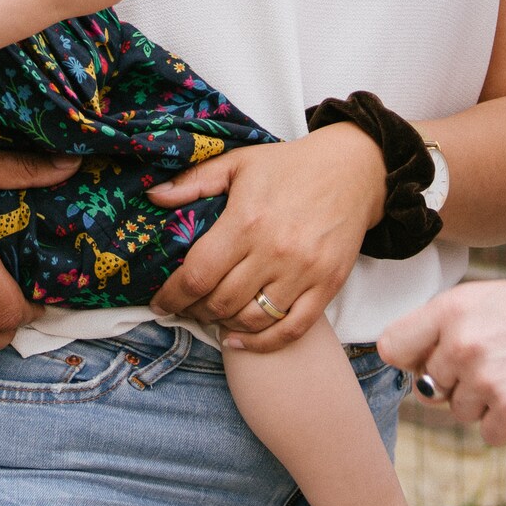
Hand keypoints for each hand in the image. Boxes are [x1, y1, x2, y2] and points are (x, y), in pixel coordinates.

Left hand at [146, 126, 386, 351]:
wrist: (353, 169)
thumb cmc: (290, 166)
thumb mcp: (239, 163)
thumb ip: (194, 181)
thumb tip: (153, 197)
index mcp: (247, 221)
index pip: (198, 274)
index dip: (172, 296)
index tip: (160, 303)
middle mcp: (274, 251)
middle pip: (221, 302)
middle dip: (196, 310)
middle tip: (188, 306)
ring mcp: (304, 271)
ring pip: (253, 319)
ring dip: (226, 324)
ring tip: (214, 315)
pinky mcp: (328, 285)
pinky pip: (291, 329)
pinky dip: (262, 342)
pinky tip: (241, 338)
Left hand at [378, 268, 505, 446]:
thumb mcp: (499, 302)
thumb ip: (454, 332)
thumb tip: (421, 381)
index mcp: (454, 306)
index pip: (392, 347)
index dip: (412, 361)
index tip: (433, 362)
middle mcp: (462, 340)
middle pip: (430, 388)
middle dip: (460, 386)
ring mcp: (488, 377)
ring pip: (460, 414)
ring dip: (490, 405)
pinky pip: (491, 435)